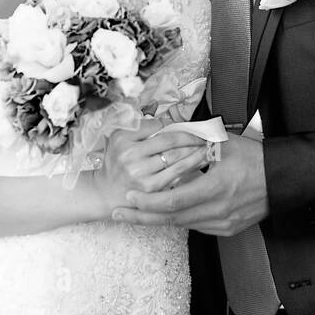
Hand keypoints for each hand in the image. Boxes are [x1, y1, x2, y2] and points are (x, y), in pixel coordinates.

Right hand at [92, 119, 207, 214]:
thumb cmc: (117, 163)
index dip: (175, 125)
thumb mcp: (119, 140)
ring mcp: (140, 172)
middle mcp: (129, 154)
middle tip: (206, 134)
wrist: (106, 192)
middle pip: (169, 139)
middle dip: (191, 136)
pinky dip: (192, 164)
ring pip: (176, 156)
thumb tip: (170, 123)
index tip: (189, 126)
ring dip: (196, 149)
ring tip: (208, 145)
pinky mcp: (150, 188)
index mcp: (122, 138)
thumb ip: (140, 129)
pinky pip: (176, 172)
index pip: (156, 125)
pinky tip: (202, 160)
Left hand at [111, 131, 267, 235]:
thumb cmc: (256, 157)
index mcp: (216, 187)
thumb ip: (195, 140)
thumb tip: (168, 131)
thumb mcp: (224, 142)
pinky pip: (197, 226)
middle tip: (118, 213)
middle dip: (142, 217)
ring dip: (158, 220)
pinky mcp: (227, 229)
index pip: (174, 201)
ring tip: (135, 215)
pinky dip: (179, 219)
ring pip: (183, 224)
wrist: (284, 179)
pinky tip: (165, 213)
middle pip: (172, 219)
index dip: (148, 203)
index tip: (129, 198)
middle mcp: (218, 209)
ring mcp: (223, 222)